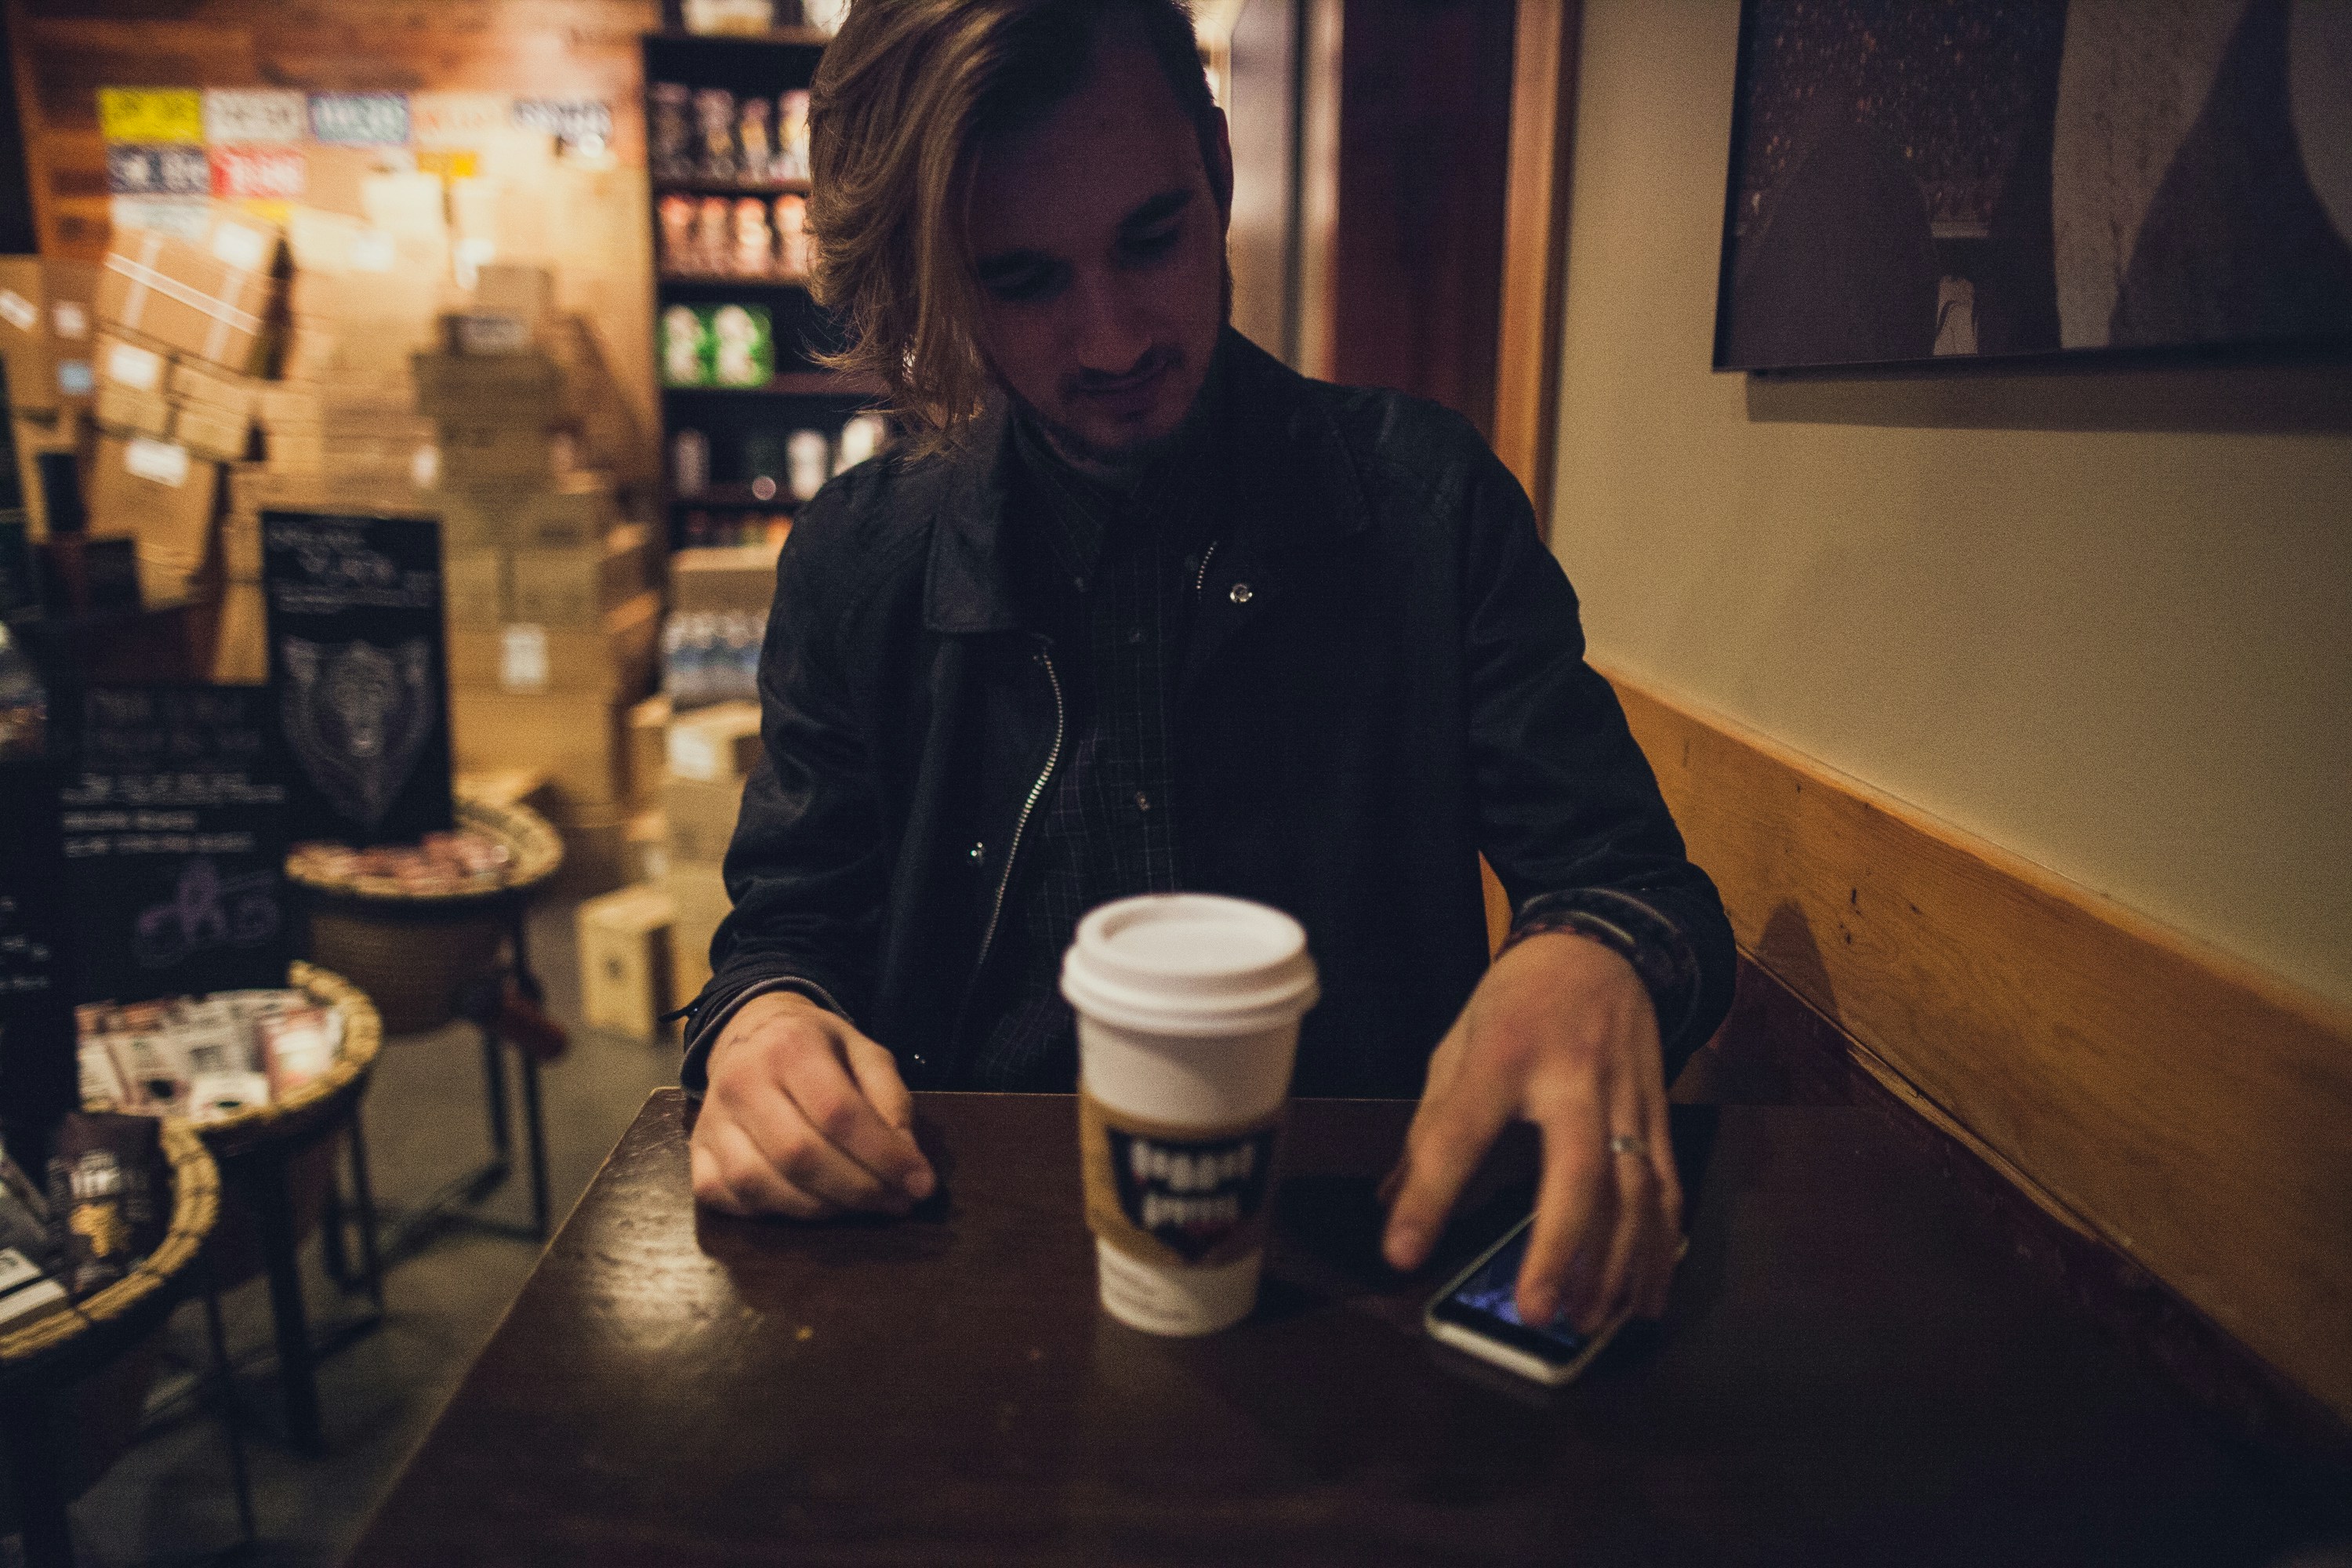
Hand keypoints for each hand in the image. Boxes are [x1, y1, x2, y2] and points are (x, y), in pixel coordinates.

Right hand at [690, 990, 936, 1217]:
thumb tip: (909, 1165)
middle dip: (858, 1190)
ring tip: (860, 1207)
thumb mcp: (866, 1053)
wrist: (749, 1035)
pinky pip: (730, 1200)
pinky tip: (810, 1206)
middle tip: (897, 1204)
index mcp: (790, 1046)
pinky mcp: (696, 1154)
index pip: (838, 1113)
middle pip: (800, 1155)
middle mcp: (741, 1082)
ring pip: (762, 1185)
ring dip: (822, 1210)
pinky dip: (774, 1214)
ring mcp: (711, 1121)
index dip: (883, 1157)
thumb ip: (892, 1101)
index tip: (922, 1185)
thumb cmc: (817, 1049)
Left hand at [1381, 931, 1680, 1332]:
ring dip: (1615, 1267)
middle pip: (1579, 1173)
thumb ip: (1431, 1128)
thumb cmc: (1516, 1000)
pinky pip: (1669, 1191)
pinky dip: (1658, 1252)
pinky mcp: (1661, 1116)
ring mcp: (1627, 1099)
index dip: (1429, 1195)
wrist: (1603, 946)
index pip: (1459, 1131)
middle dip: (1559, 1249)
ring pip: (1637, 1193)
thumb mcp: (1458, 1044)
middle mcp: (1574, 1079)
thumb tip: (1393, 1205)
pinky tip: (1639, 1299)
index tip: (1401, 1253)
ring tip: (1585, 1322)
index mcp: (1504, 1056)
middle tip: (1536, 1314)